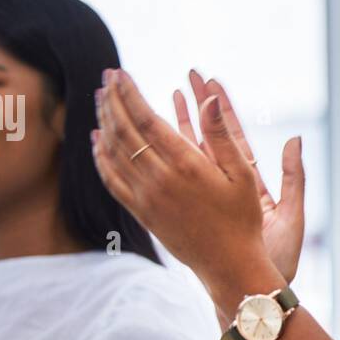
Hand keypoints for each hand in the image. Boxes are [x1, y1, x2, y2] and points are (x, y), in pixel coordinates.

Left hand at [92, 68, 298, 292]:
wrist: (229, 265)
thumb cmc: (243, 218)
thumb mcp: (243, 174)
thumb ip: (221, 134)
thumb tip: (208, 97)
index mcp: (186, 166)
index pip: (146, 120)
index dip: (129, 94)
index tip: (120, 73)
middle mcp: (160, 181)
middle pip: (124, 132)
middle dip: (113, 101)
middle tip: (107, 77)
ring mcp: (147, 199)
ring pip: (114, 154)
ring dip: (104, 123)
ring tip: (101, 99)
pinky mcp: (143, 214)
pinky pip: (112, 181)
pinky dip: (100, 158)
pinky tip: (97, 141)